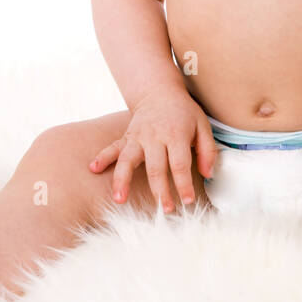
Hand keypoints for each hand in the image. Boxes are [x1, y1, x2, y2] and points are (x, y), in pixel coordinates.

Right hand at [88, 87, 217, 211]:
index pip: (179, 163)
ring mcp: (138, 137)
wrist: (160, 91)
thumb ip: (207, 150)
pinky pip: (112, 148)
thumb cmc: (184, 112)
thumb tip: (208, 174)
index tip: (187, 201)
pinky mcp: (126, 137)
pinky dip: (102, 157)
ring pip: (128, 159)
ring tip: (119, 199)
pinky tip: (93, 169)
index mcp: (176, 134)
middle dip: (159, 191)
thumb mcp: (203, 125)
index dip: (183, 184)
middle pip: (155, 167)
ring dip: (122, 180)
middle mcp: (155, 136)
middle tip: (164, 210)